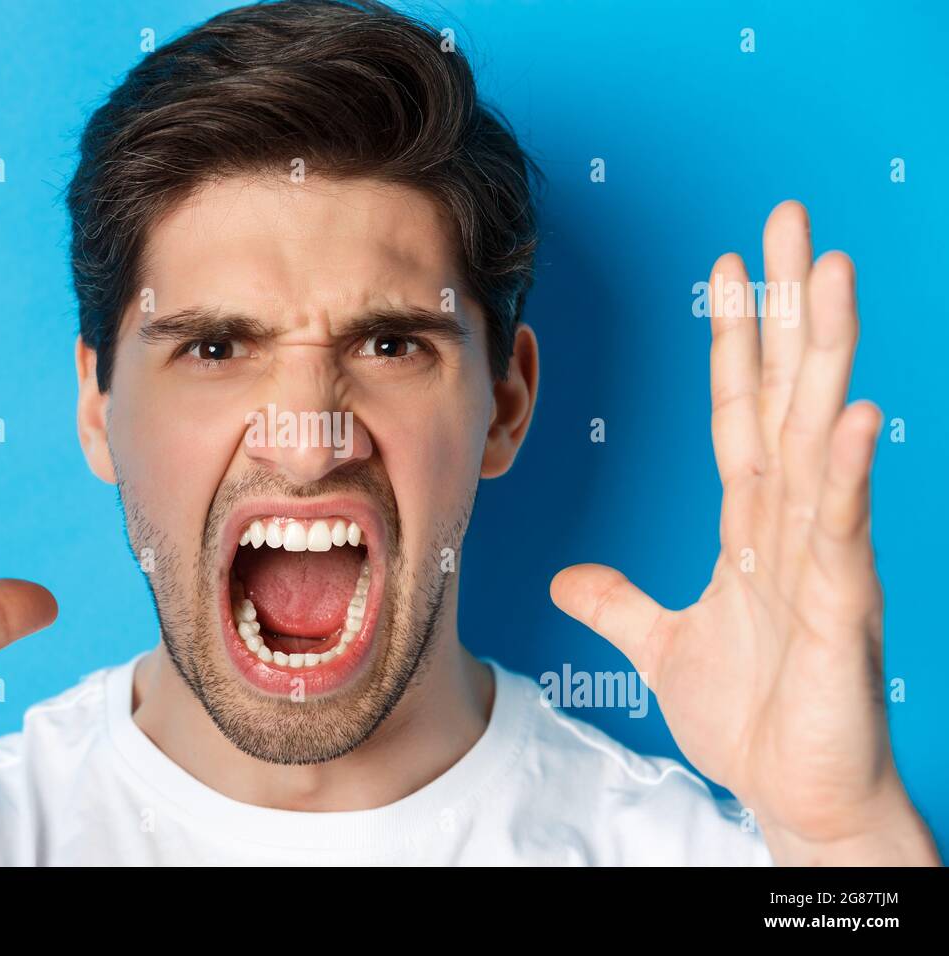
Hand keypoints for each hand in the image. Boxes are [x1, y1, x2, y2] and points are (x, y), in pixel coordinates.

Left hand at [550, 200, 937, 863]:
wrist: (795, 795)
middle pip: (791, 396)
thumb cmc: (753, 716)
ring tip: (828, 273)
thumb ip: (620, 602)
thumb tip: (569, 578)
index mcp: (754, 527)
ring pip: (820, 438)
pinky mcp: (841, 612)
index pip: (742, 412)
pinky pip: (841, 532)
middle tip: (790, 221)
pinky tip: (851, 415)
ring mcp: (823, 561)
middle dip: (789, 308)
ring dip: (824, 355)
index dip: (735, 340)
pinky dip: (845, 475)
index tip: (727, 268)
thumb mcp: (664, 645)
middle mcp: (794, 526)